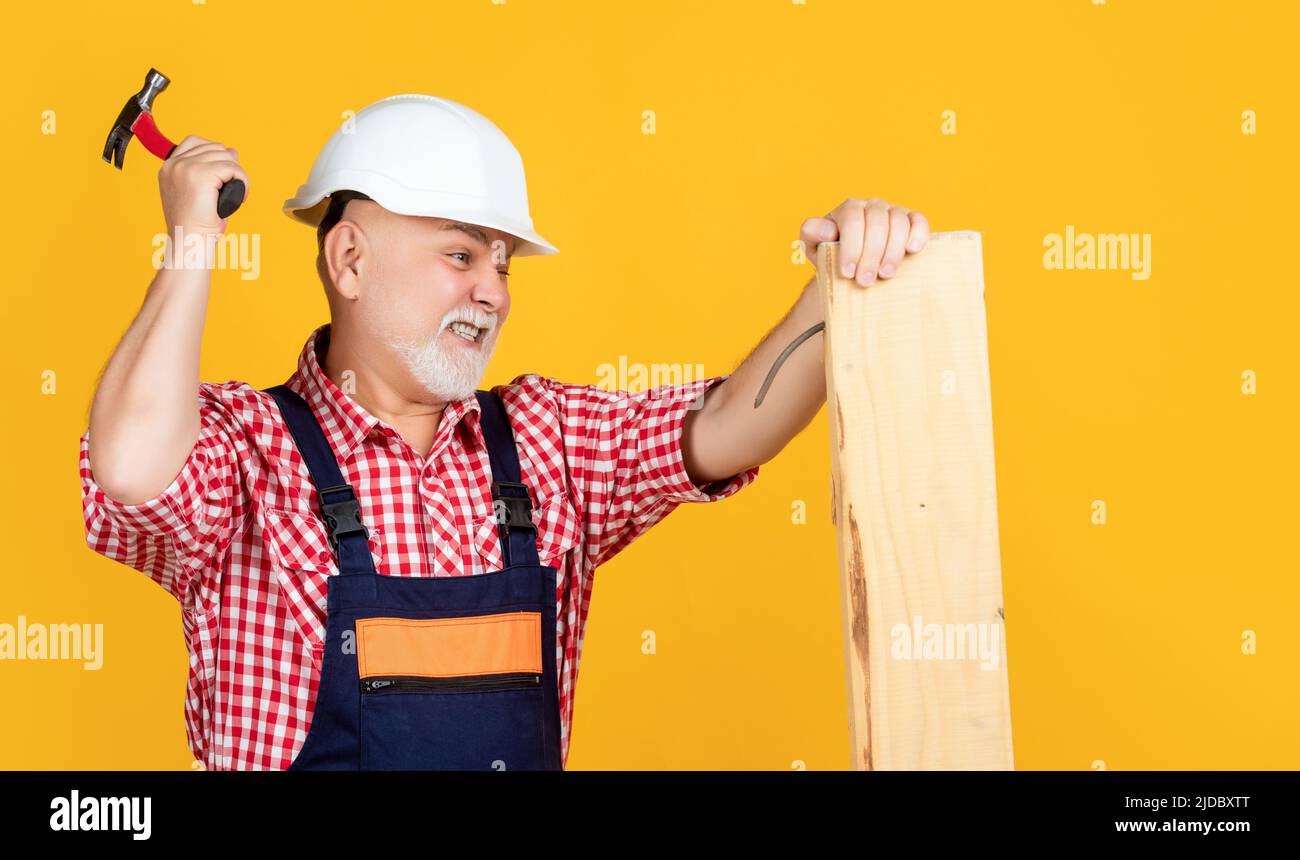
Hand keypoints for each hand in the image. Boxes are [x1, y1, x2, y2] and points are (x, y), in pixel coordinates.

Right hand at [158, 135, 250, 237]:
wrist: (190, 242)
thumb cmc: (195, 224)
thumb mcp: (199, 191)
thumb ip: (210, 169)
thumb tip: (232, 151)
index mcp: (169, 166)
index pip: (195, 141)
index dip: (214, 155)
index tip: (221, 176)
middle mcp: (174, 164)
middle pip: (214, 147)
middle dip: (229, 166)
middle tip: (231, 188)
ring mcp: (186, 168)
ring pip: (226, 156)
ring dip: (237, 174)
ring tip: (234, 194)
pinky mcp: (200, 175)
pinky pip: (233, 168)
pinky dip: (243, 181)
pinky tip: (240, 197)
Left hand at [800, 198, 929, 286]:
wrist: (853, 265)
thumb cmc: (832, 254)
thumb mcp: (812, 246)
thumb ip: (811, 233)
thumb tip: (828, 230)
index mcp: (848, 209)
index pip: (852, 221)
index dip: (851, 247)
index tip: (848, 273)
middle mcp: (872, 205)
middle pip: (876, 224)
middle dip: (871, 255)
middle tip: (865, 282)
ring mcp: (893, 211)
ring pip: (898, 223)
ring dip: (893, 251)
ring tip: (886, 275)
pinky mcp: (912, 221)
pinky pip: (919, 221)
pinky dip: (918, 234)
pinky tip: (912, 251)